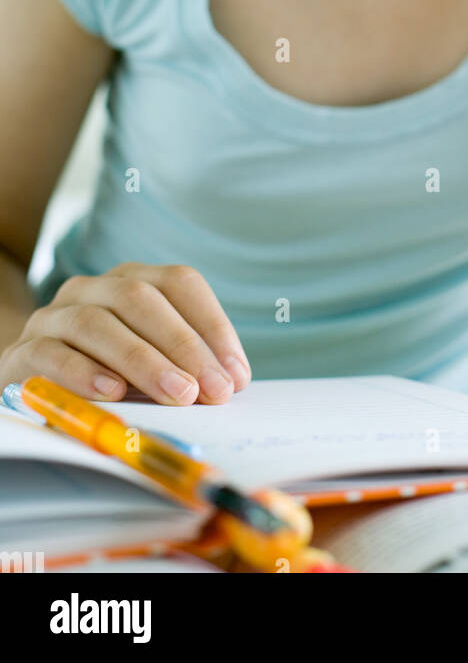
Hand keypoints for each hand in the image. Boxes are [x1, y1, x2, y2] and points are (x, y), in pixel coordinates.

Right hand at [0, 263, 251, 403]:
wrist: (32, 388)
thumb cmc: (105, 376)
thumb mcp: (149, 366)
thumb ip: (184, 365)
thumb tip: (230, 381)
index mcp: (131, 281)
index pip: (179, 283)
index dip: (212, 324)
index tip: (236, 373)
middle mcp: (92, 289)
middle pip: (140, 299)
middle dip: (183, 345)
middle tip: (212, 390)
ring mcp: (53, 317)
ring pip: (97, 322)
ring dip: (143, 360)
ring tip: (177, 394)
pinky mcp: (23, 351)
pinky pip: (52, 353)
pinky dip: (85, 373)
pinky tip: (115, 393)